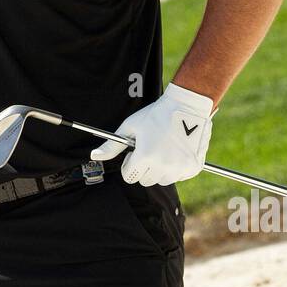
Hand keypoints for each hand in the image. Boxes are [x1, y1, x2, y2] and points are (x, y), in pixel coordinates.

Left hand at [89, 83, 216, 185]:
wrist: (188, 106)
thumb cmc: (156, 115)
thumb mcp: (130, 127)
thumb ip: (112, 146)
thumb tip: (93, 156)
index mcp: (145, 157)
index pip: (129, 176)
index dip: (130, 163)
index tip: (136, 152)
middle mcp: (163, 166)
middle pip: (145, 180)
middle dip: (144, 167)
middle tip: (150, 148)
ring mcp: (180, 168)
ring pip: (162, 180)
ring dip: (160, 169)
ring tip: (164, 148)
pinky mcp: (193, 168)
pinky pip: (179, 176)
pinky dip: (176, 168)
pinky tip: (177, 150)